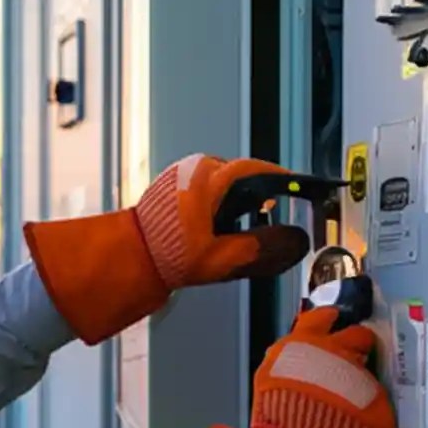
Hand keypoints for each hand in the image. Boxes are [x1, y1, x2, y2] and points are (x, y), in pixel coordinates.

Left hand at [133, 154, 310, 288]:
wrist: (132, 257)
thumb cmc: (168, 253)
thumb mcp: (222, 255)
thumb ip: (261, 246)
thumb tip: (294, 239)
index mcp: (208, 177)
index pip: (255, 170)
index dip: (279, 179)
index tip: (295, 186)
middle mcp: (194, 170)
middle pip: (239, 176)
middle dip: (256, 194)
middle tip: (270, 213)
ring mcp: (180, 176)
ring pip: (222, 182)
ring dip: (235, 200)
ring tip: (240, 225)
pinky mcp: (171, 186)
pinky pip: (204, 187)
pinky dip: (217, 202)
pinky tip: (217, 225)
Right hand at [199, 306, 395, 427]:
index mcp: (294, 351)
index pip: (316, 319)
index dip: (324, 322)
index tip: (328, 324)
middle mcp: (328, 355)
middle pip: (354, 334)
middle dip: (354, 345)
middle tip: (349, 361)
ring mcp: (357, 377)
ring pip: (370, 366)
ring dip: (364, 380)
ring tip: (356, 401)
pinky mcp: (378, 402)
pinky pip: (381, 402)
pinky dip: (375, 413)